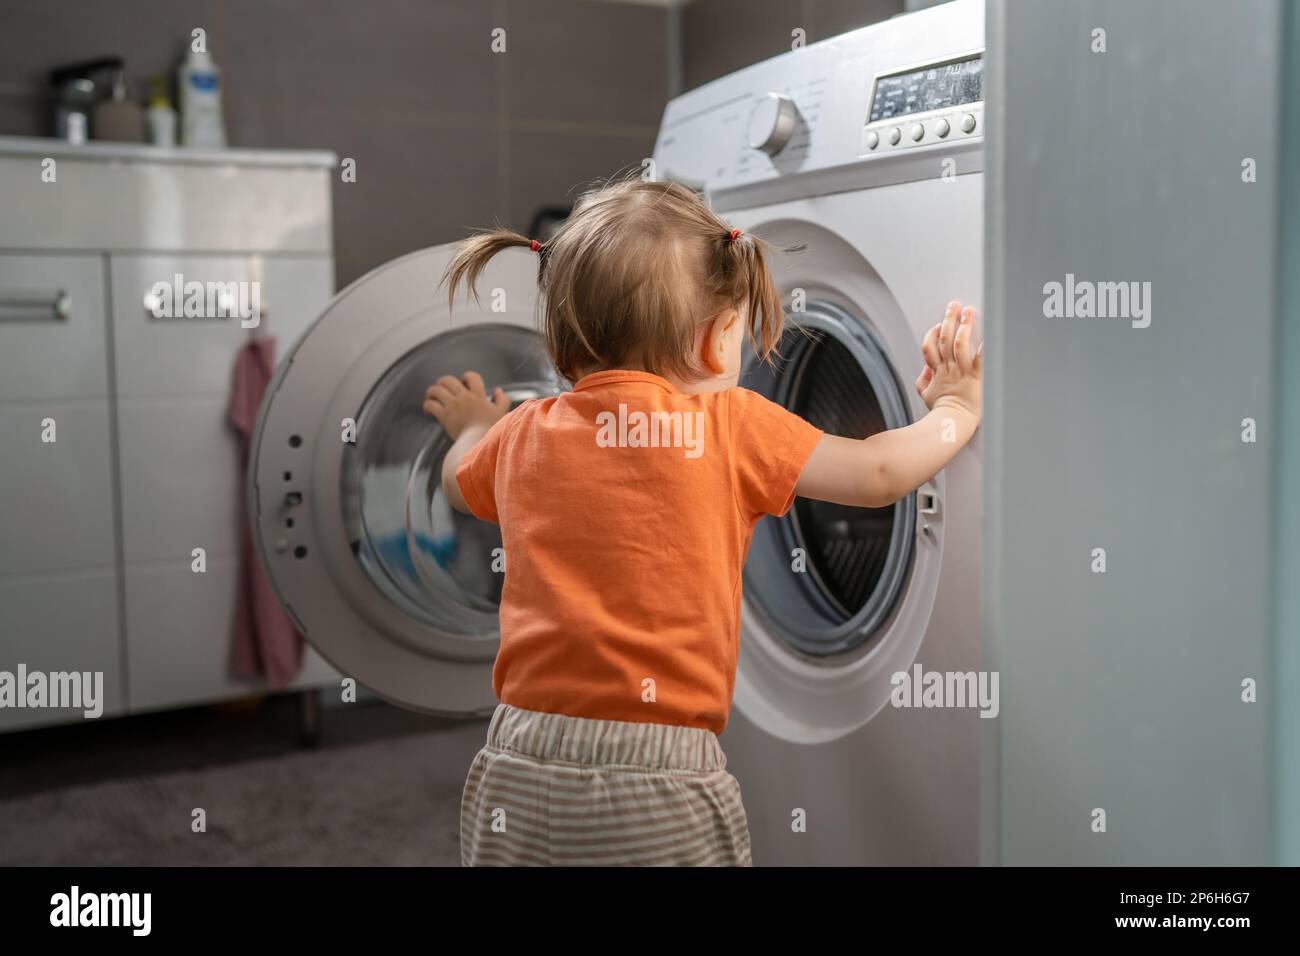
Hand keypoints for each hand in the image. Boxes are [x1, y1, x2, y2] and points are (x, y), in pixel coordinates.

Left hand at [422, 370, 509, 438]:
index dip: (465, 377)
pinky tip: (428, 411)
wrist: (479, 443)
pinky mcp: (444, 416)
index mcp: (478, 395)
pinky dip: (427, 405)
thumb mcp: (502, 413)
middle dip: (443, 382)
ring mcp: (453, 406)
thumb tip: (498, 390)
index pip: (471, 376)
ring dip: (431, 392)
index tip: (463, 383)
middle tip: (442, 388)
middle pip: (448, 380)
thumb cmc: (491, 430)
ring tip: (431, 397)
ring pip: (436, 390)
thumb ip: (502, 400)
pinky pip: (430, 405)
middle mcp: (464, 397)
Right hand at [915, 301, 981, 418]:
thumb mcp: (925, 396)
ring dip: (964, 325)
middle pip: (945, 339)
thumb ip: (922, 381)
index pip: (929, 347)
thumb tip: (924, 369)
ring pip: (960, 343)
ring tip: (968, 311)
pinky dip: (987, 344)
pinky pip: (981, 357)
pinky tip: (992, 331)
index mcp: (937, 372)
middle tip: (953, 305)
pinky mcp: (976, 376)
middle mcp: (948, 368)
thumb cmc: (941, 413)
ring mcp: (962, 371)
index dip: (931, 334)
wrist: (952, 423)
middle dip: (949, 319)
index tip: (938, 325)